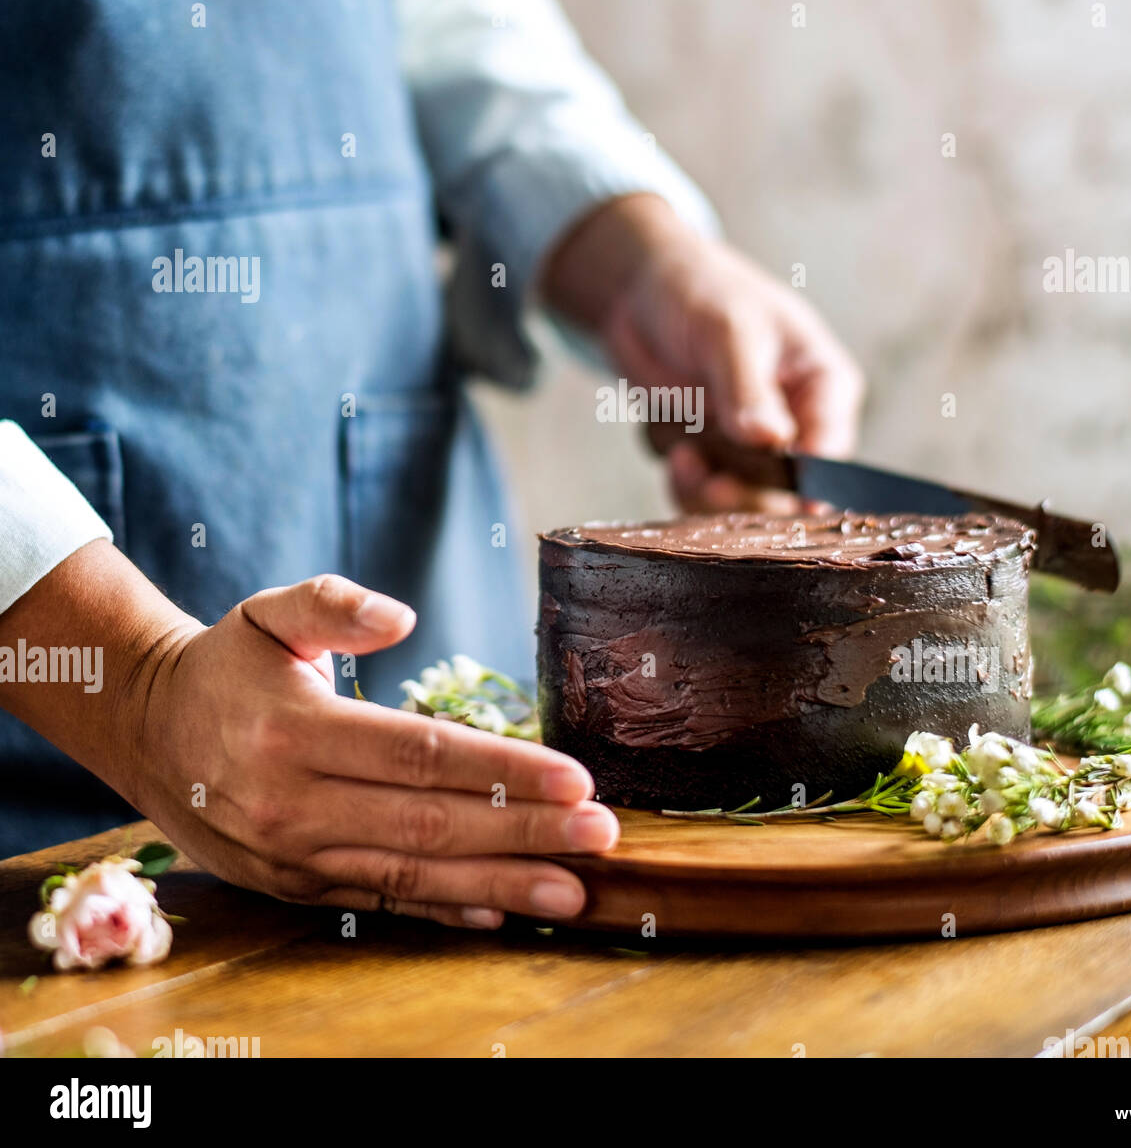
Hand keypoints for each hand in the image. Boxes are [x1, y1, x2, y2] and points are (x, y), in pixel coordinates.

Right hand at [0, 543, 617, 929]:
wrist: (145, 732)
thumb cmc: (225, 665)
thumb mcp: (266, 612)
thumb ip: (333, 603)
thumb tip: (403, 617)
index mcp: (295, 733)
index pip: (421, 756)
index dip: (503, 769)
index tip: (576, 777)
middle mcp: (293, 805)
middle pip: (430, 823)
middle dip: (525, 831)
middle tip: (601, 835)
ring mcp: (293, 857)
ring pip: (413, 873)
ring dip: (501, 883)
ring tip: (574, 891)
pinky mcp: (294, 886)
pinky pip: (380, 901)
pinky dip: (443, 909)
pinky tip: (501, 911)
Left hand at [542, 194, 864, 510]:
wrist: (642, 292)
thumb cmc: (702, 292)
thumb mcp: (729, 331)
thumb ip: (749, 388)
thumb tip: (771, 440)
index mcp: (824, 385)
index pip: (832, 450)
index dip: (808, 484)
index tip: (776, 499)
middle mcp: (798, 422)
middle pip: (791, 492)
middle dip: (752, 496)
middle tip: (714, 486)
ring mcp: (753, 445)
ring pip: (746, 502)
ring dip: (713, 495)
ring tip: (683, 461)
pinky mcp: (714, 456)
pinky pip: (706, 496)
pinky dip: (688, 488)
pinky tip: (677, 457)